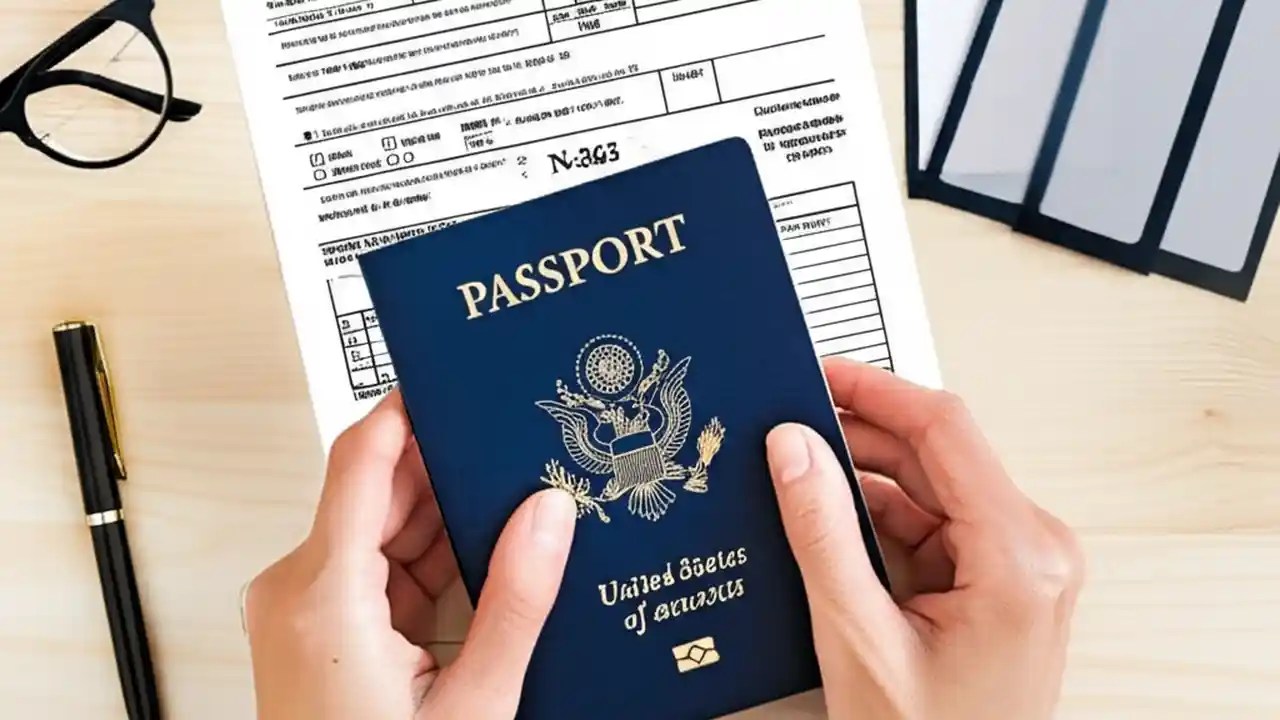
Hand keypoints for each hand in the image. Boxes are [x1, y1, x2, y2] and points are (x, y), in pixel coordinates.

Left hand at [243, 391, 576, 718]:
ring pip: (386, 529)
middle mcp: (300, 587)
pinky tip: (489, 556)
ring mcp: (309, 606)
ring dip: (447, 517)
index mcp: (322, 593)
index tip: (453, 374)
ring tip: (519, 501)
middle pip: (379, 491)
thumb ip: (517, 602)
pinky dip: (433, 560)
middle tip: (518, 446)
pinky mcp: (324, 624)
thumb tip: (548, 513)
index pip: (361, 461)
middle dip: (450, 468)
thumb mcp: (473, 704)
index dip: (406, 407)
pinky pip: (384, 567)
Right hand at [766, 359, 1084, 719]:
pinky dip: (881, 517)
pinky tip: (831, 519)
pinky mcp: (998, 579)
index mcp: (1020, 558)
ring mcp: (1020, 565)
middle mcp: (1035, 551)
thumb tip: (795, 450)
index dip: (876, 390)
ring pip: (932, 487)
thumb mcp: (859, 638)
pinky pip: (934, 523)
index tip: (823, 372)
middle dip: (860, 435)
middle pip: (938, 454)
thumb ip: (823, 536)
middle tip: (791, 425)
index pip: (945, 431)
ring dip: (866, 477)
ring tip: (799, 474)